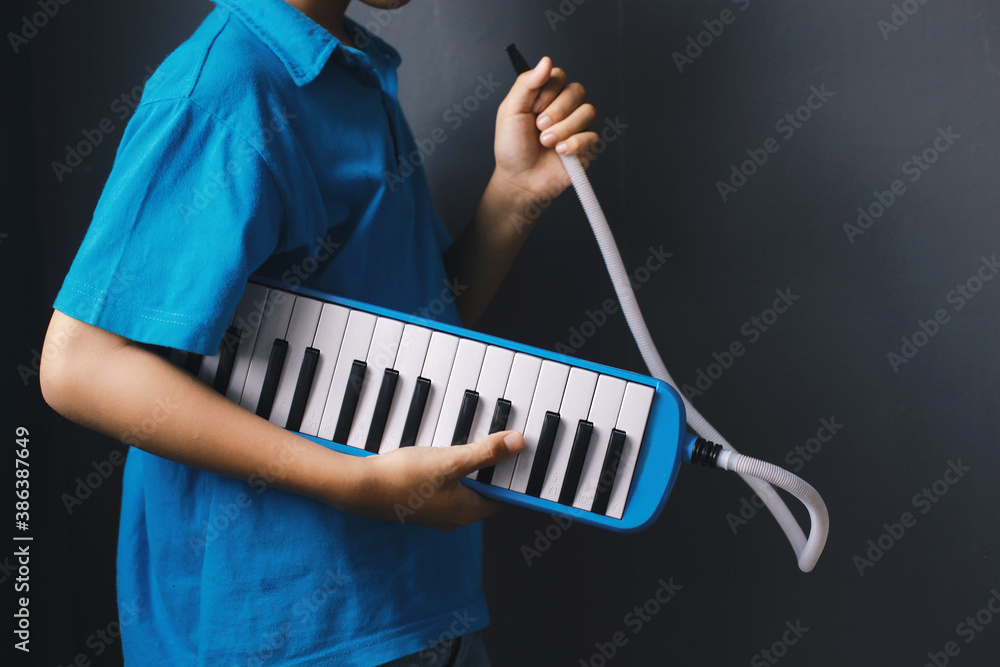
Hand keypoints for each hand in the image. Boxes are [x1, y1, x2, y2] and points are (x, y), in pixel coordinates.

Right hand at [336, 430, 524, 530]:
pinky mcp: (418, 501)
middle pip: (483, 491)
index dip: (513, 479)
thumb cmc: (402, 479)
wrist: (359, 487)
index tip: (520, 459)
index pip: (503, 499)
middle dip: (490, 469)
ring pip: (462, 488)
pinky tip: (441, 453)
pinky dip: (449, 470)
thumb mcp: (451, 461)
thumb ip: (485, 453)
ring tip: (469, 443)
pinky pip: (443, 486)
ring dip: (468, 467)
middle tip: (496, 443)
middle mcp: (453, 516)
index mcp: (467, 512)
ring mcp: (434, 511)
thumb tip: (516, 444)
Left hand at [493, 57, 599, 204]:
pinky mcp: (587, 146)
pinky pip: (592, 135)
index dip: (548, 91)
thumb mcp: (511, 111)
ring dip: (564, 128)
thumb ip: (527, 84)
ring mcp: (577, 126)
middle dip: (556, 110)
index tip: (532, 109)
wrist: (519, 180)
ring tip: (546, 142)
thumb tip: (546, 60)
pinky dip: (574, 143)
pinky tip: (559, 152)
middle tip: (539, 127)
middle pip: (577, 90)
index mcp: (546, 96)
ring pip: (587, 111)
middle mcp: (564, 108)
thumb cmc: (512, 147)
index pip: (559, 76)